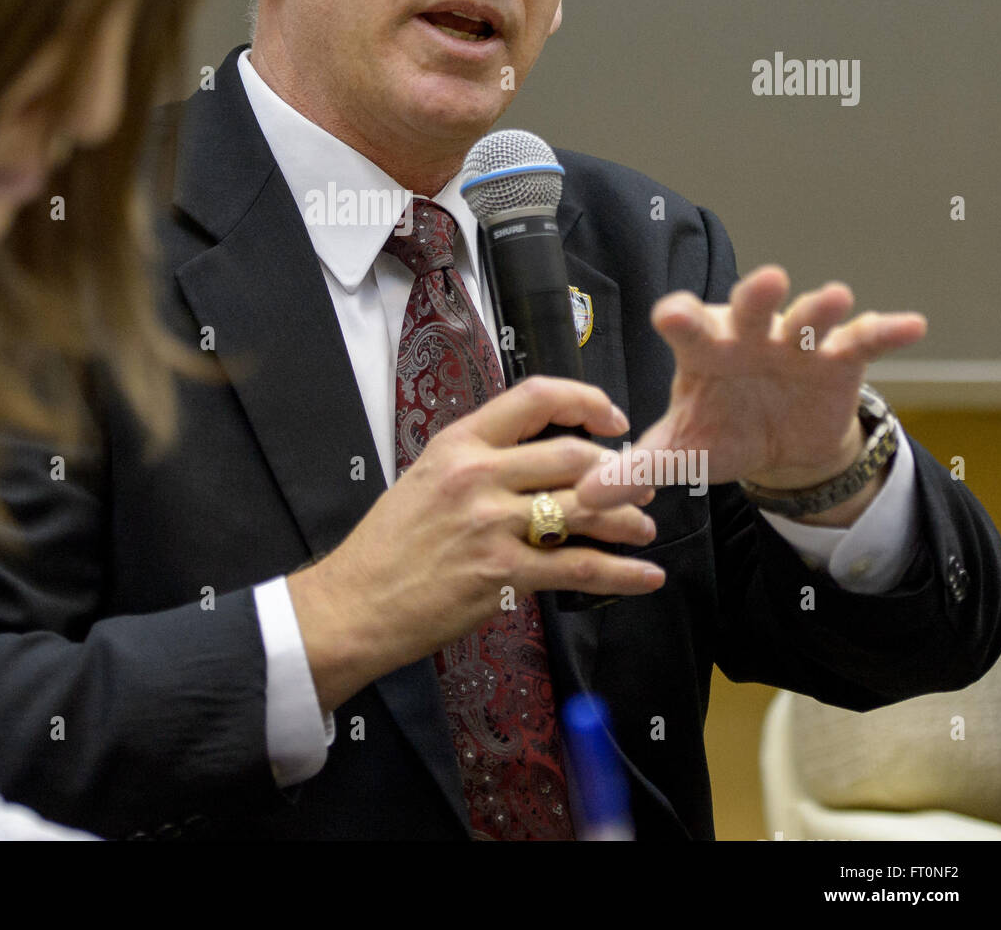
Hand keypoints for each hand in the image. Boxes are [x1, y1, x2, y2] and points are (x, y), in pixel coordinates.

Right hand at [288, 377, 665, 712]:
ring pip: (585, 508)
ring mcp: (490, 523)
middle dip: (619, 471)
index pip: (535, 397)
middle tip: (638, 485)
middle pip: (573, 455)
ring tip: (643, 528)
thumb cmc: (388, 546)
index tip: (610, 417)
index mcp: (458, 442)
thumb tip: (537, 460)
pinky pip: (580, 567)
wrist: (355, 602)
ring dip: (628, 520)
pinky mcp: (502, 572)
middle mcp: (477, 474)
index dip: (585, 400)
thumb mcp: (426, 478)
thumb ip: (480, 462)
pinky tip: (644, 575)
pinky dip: (622, 572)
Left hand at [577, 266, 924, 509]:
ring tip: (835, 297)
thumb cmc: (721, 430)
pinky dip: (886, 329)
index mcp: (703, 349)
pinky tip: (909, 326)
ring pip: (808, 317)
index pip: (687, 325)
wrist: (780, 445)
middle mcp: (749, 335)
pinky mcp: (840, 358)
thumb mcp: (682, 451)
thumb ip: (634, 471)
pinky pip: (864, 337)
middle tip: (765, 281)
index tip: (672, 315)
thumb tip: (582, 497)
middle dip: (757, 296)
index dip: (681, 318)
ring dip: (821, 307)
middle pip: (750, 308)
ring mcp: (796, 343)